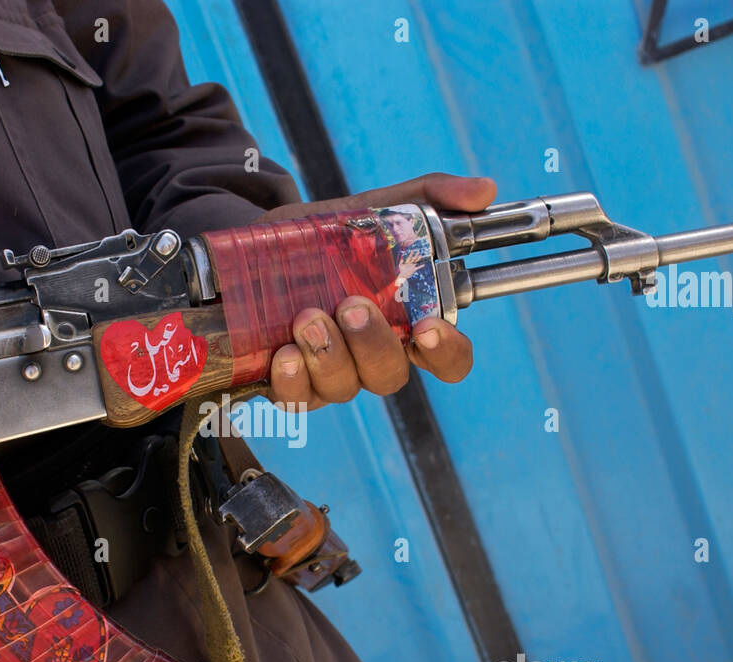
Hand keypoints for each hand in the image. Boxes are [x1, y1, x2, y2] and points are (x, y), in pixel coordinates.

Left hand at [258, 173, 495, 408]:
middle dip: (373, 344)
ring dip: (329, 355)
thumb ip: (425, 198)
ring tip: (305, 317)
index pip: (447, 358)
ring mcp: (330, 374)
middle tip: (351, 306)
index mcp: (401, 323)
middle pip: (391, 375)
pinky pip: (298, 400)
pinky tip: (284, 354)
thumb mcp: (367, 211)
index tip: (429, 327)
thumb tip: (483, 189)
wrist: (249, 250)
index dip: (447, 353)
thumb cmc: (319, 241)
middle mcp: (370, 356)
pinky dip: (293, 381)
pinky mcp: (289, 384)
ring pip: (344, 388)